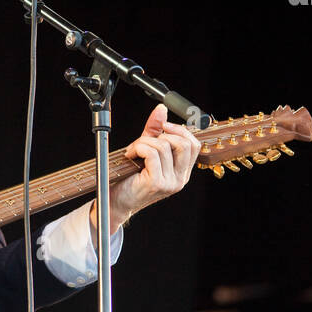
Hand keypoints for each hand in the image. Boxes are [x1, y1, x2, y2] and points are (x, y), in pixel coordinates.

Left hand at [90, 103, 201, 234]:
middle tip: (144, 142)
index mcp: (182, 172)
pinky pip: (151, 153)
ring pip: (163, 146)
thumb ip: (154, 130)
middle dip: (161, 135)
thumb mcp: (146, 150)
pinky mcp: (157, 183)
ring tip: (133, 151)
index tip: (163, 127)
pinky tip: (130, 156)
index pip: (194, 145)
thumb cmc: (130, 177)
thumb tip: (162, 110)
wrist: (117, 201)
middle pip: (183, 143)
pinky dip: (138, 148)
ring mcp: (170, 182)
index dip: (180, 130)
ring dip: (143, 142)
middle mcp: (180, 179)